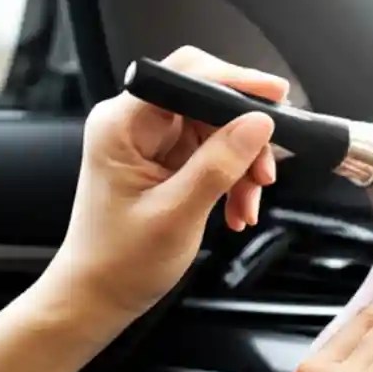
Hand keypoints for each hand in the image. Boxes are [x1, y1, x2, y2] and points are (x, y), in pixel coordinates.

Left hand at [40, 46, 288, 343]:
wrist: (98, 296)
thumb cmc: (119, 262)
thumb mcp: (177, 214)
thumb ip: (219, 165)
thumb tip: (259, 124)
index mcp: (121, 124)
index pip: (184, 76)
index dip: (234, 80)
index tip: (274, 96)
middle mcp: (133, 123)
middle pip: (207, 101)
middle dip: (244, 137)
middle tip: (265, 174)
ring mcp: (150, 141)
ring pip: (217, 129)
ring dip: (242, 165)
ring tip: (248, 204)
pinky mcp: (164, 159)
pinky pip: (213, 153)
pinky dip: (232, 179)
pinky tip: (236, 209)